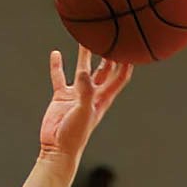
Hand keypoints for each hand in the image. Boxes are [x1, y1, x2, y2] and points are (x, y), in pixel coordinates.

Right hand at [38, 46, 132, 162]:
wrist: (57, 149)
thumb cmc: (74, 136)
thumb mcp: (83, 112)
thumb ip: (85, 92)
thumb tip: (84, 73)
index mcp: (103, 99)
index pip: (120, 77)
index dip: (126, 63)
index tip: (130, 47)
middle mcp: (92, 94)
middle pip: (104, 70)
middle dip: (108, 55)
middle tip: (110, 37)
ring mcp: (77, 95)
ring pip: (83, 70)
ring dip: (84, 56)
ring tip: (85, 39)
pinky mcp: (61, 97)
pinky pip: (60, 78)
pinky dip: (57, 66)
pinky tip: (56, 54)